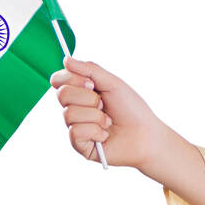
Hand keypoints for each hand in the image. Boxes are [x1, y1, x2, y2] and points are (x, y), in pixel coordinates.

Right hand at [49, 56, 166, 170]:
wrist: (146, 135)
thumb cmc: (132, 109)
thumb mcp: (112, 83)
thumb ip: (90, 70)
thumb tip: (66, 59)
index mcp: (81, 92)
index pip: (58, 80)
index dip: (71, 79)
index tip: (92, 83)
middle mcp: (75, 108)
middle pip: (62, 95)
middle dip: (88, 98)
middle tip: (104, 104)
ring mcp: (76, 127)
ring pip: (69, 114)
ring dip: (95, 116)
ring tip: (108, 121)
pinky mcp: (79, 145)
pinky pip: (76, 132)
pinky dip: (95, 131)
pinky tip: (105, 135)